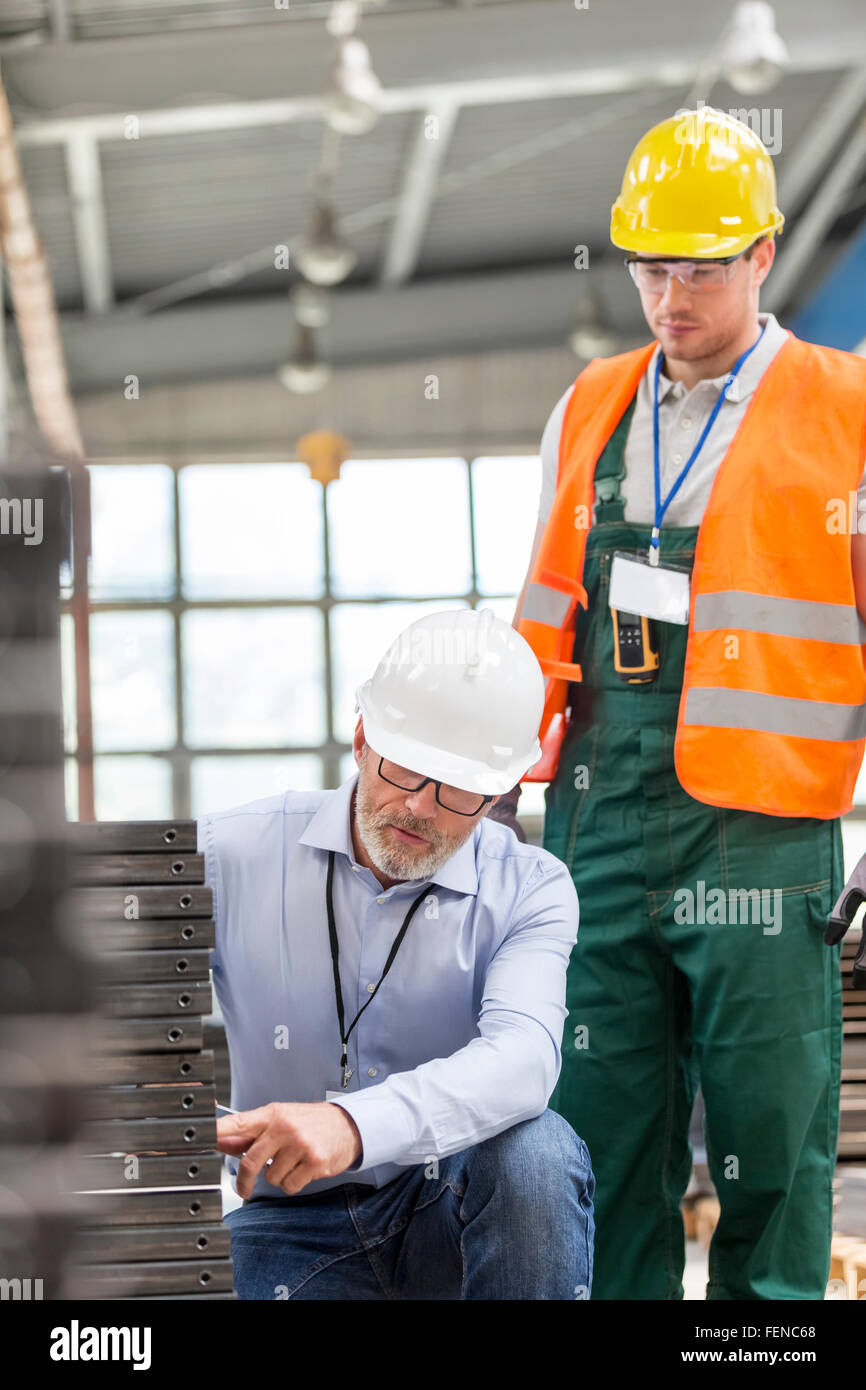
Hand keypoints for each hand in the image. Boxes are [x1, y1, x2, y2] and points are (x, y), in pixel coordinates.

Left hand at [216, 1101, 362, 1196]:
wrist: (348, 1126)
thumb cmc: (310, 1123)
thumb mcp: (280, 1120)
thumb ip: (251, 1134)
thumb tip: (221, 1141)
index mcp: (273, 1114)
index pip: (238, 1123)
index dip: (217, 1133)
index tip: (201, 1138)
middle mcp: (285, 1127)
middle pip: (250, 1161)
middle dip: (245, 1180)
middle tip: (245, 1187)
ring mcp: (300, 1144)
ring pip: (271, 1177)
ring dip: (279, 1176)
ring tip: (292, 1163)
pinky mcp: (314, 1162)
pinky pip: (290, 1185)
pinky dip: (293, 1183)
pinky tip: (303, 1169)